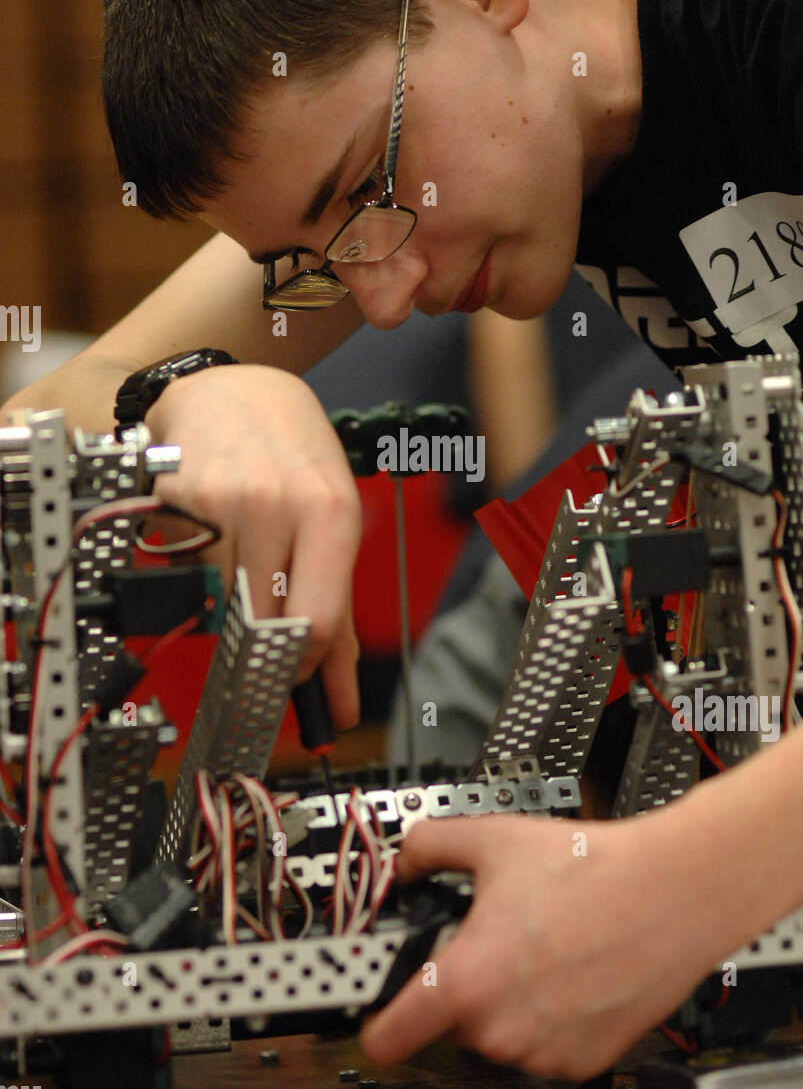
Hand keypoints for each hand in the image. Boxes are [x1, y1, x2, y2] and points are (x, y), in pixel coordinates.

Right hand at [143, 364, 361, 728]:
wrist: (234, 389)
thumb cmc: (293, 454)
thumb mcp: (335, 519)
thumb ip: (338, 609)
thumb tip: (340, 699)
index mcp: (331, 512)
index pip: (318, 622)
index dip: (304, 665)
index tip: (296, 677)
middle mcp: (278, 504)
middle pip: (265, 623)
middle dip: (262, 641)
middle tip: (261, 627)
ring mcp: (223, 502)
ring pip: (220, 604)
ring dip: (227, 601)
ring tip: (241, 551)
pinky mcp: (176, 501)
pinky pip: (186, 573)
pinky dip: (198, 571)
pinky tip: (211, 532)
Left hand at [359, 809, 730, 1080]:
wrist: (673, 892)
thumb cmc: (594, 869)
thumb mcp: (494, 838)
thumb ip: (429, 846)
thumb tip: (407, 859)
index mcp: (466, 982)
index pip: (386, 1039)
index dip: (375, 1019)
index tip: (377, 1008)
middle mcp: (501, 1030)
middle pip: (447, 1023)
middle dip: (461, 984)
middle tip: (492, 940)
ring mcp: (543, 1052)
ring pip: (496, 1034)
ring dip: (506, 1000)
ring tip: (540, 946)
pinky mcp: (582, 1060)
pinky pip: (540, 1045)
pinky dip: (546, 1015)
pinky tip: (568, 969)